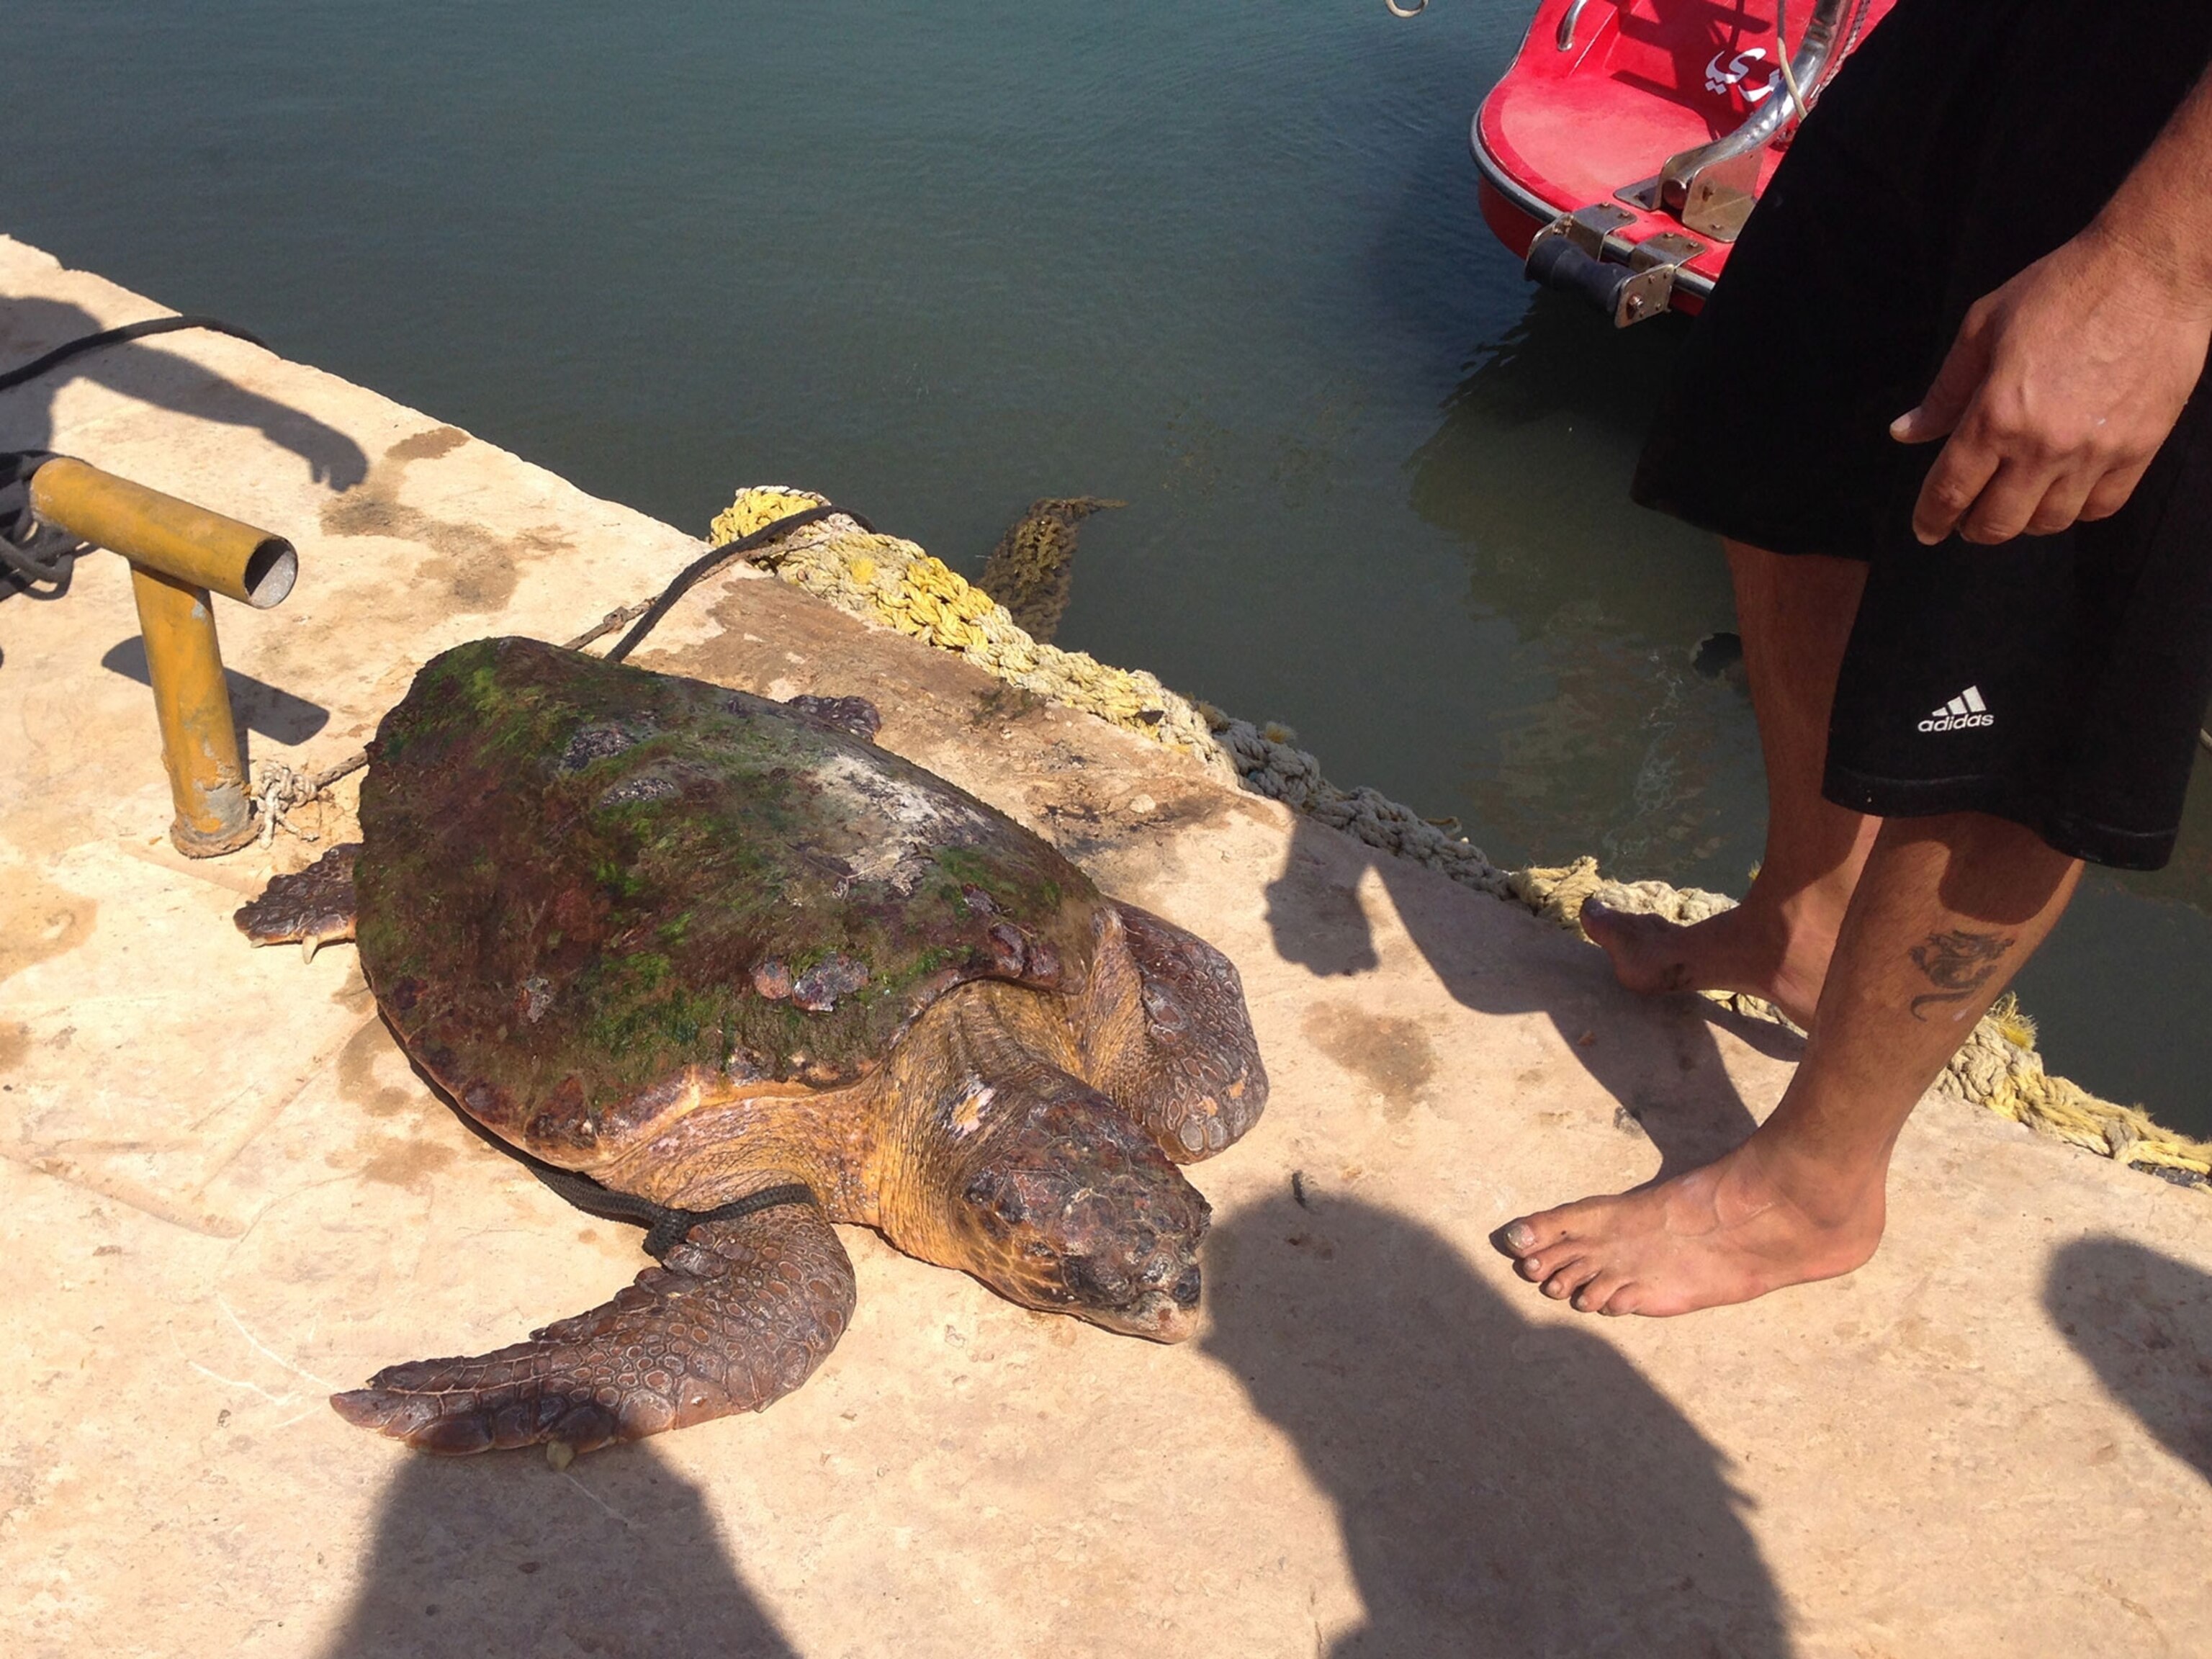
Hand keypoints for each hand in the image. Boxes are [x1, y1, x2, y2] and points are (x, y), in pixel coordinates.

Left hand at [1890, 226, 2211, 544]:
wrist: (2151, 266)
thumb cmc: (2063, 288)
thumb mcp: (1982, 328)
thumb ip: (1944, 391)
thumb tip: (1906, 432)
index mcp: (1996, 415)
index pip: (1951, 492)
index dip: (1931, 519)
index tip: (1927, 529)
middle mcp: (2043, 444)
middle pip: (1997, 523)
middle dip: (1973, 527)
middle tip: (1968, 517)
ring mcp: (2096, 451)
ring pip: (2049, 522)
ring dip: (2024, 520)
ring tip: (2016, 499)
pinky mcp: (2139, 448)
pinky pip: (2100, 507)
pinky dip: (2075, 509)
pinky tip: (2062, 489)